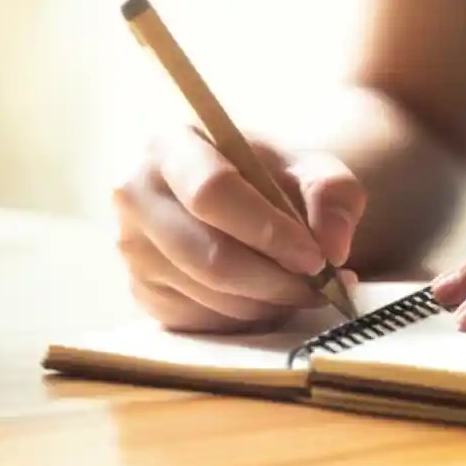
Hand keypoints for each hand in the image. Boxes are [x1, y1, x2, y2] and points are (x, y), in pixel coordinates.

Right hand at [112, 126, 363, 332]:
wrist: (235, 196)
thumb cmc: (267, 176)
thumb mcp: (307, 167)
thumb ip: (333, 193)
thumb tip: (333, 246)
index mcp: (171, 145)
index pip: (212, 192)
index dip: (268, 231)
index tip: (315, 257)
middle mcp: (136, 194)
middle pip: (209, 257)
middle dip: (276, 280)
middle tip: (321, 285)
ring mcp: (132, 247)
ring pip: (209, 295)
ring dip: (268, 301)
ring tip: (303, 286)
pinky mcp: (140, 290)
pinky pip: (201, 320)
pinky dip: (246, 316)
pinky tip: (267, 294)